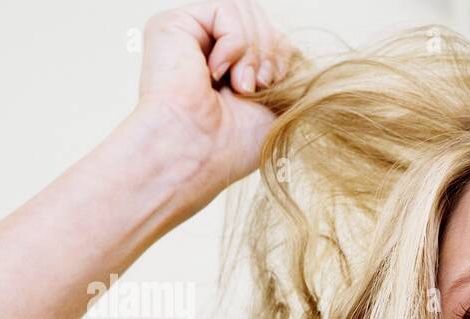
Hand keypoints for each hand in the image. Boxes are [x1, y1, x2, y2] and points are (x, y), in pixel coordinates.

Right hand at [134, 1, 295, 204]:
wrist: (198, 152)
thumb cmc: (234, 142)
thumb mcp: (278, 101)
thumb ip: (286, 65)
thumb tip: (295, 46)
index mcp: (230, 64)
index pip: (270, 34)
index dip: (281, 55)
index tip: (272, 85)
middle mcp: (208, 46)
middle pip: (260, 17)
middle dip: (269, 50)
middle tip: (257, 85)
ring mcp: (190, 34)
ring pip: (245, 9)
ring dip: (253, 49)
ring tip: (241, 84)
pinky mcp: (173, 24)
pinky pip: (224, 8)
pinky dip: (234, 42)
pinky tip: (216, 73)